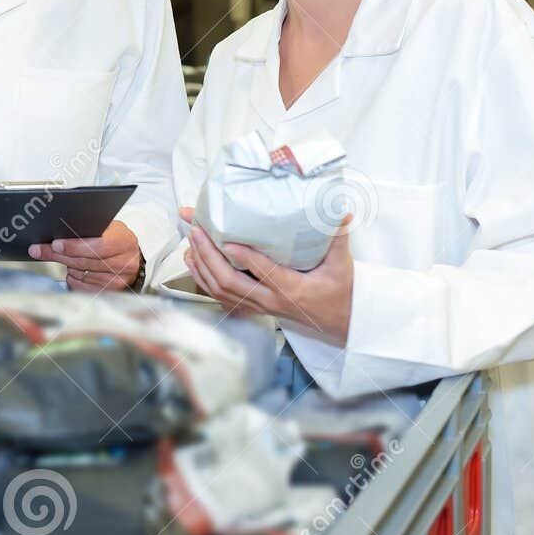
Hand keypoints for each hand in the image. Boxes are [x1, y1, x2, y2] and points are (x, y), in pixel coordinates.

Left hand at [29, 220, 142, 292]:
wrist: (132, 258)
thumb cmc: (115, 240)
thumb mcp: (108, 229)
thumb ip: (89, 230)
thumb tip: (58, 235)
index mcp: (124, 241)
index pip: (97, 245)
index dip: (74, 246)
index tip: (55, 244)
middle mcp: (124, 263)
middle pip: (84, 261)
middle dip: (59, 255)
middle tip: (39, 250)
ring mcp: (117, 280)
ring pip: (81, 274)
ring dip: (68, 266)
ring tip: (65, 257)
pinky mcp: (109, 293)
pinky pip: (82, 287)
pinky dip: (73, 279)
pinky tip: (75, 271)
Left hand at [180, 206, 353, 340]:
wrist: (339, 321)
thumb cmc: (339, 291)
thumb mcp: (341, 265)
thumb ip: (338, 238)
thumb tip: (340, 212)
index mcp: (292, 289)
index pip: (265, 273)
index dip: (244, 257)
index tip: (227, 239)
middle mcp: (270, 301)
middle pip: (232, 282)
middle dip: (209, 256)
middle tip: (198, 230)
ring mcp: (259, 306)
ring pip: (221, 290)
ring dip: (202, 265)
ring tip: (192, 240)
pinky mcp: (252, 307)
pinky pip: (220, 296)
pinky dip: (202, 278)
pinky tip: (193, 260)